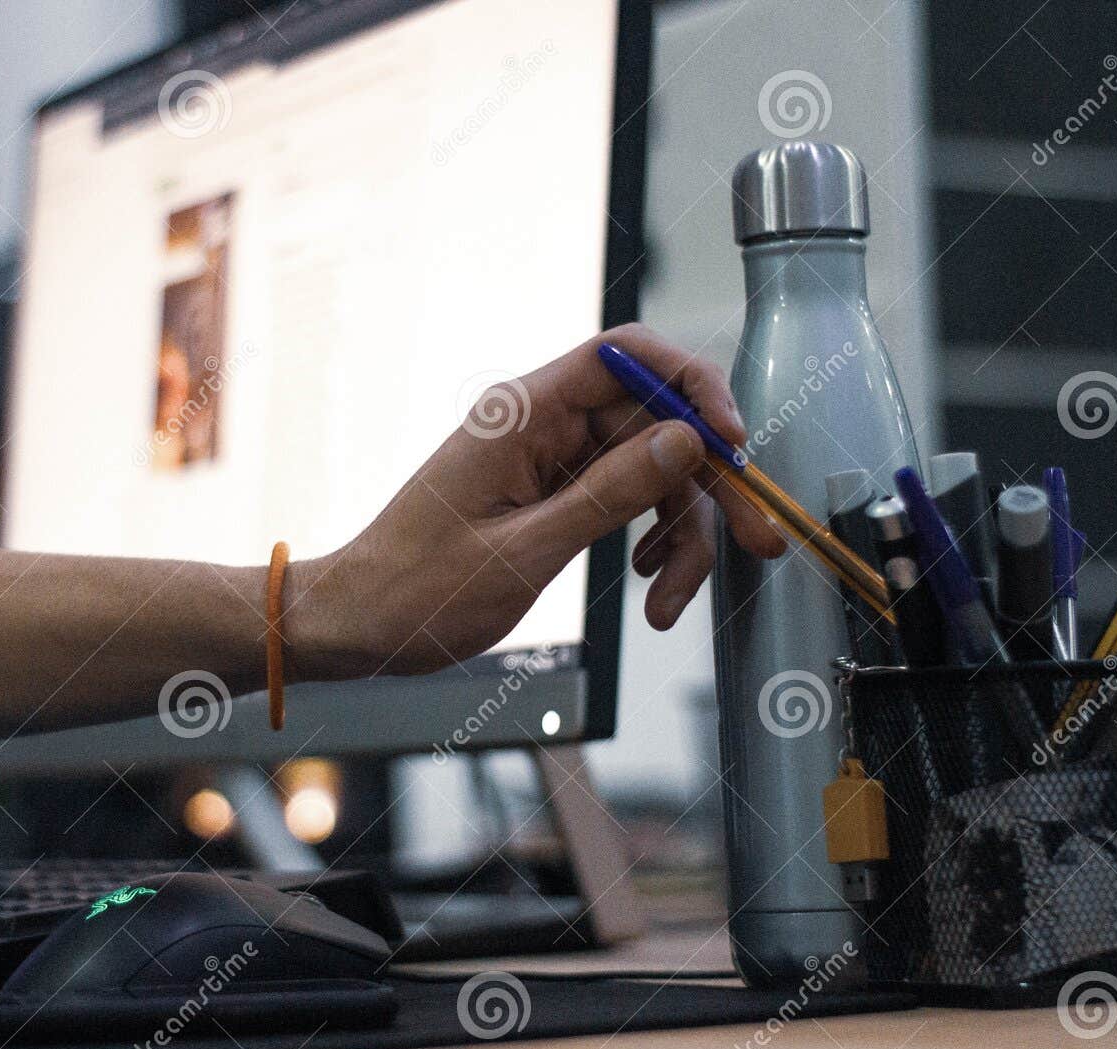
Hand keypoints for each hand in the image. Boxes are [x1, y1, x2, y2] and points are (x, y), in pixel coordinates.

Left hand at [287, 323, 784, 679]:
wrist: (358, 625)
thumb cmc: (415, 592)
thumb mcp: (523, 552)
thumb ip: (608, 495)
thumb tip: (686, 442)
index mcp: (520, 414)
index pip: (627, 355)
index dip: (692, 386)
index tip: (732, 443)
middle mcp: (538, 425)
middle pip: (654, 423)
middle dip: (709, 484)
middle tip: (759, 538)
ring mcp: (547, 460)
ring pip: (648, 472)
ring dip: (679, 533)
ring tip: (671, 601)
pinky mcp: (552, 495)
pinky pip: (622, 501)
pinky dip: (647, 541)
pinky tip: (650, 585)